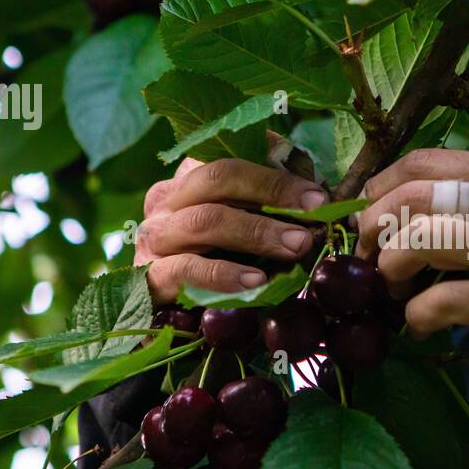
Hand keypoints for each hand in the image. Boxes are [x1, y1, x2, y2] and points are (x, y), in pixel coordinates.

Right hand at [136, 157, 327, 301]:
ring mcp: (155, 237)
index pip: (231, 158)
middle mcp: (167, 201)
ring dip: (256, 233)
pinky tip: (255, 281)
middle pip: (216, 179)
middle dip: (270, 193)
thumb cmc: (218, 258)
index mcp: (189, 178)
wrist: (168, 310)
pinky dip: (224, 273)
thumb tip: (317, 195)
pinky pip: (185, 268)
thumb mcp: (246, 225)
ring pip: (203, 221)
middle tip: (313, 215)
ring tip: (295, 247)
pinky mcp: (150, 276)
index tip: (317, 195)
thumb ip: (273, 204)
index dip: (276, 174)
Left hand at [355, 149, 468, 335]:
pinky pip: (444, 302)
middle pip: (410, 200)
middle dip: (374, 230)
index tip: (370, 213)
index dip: (380, 188)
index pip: (420, 163)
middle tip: (371, 256)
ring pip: (421, 243)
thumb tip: (388, 203)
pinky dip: (418, 315)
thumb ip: (462, 187)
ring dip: (392, 268)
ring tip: (396, 287)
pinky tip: (421, 322)